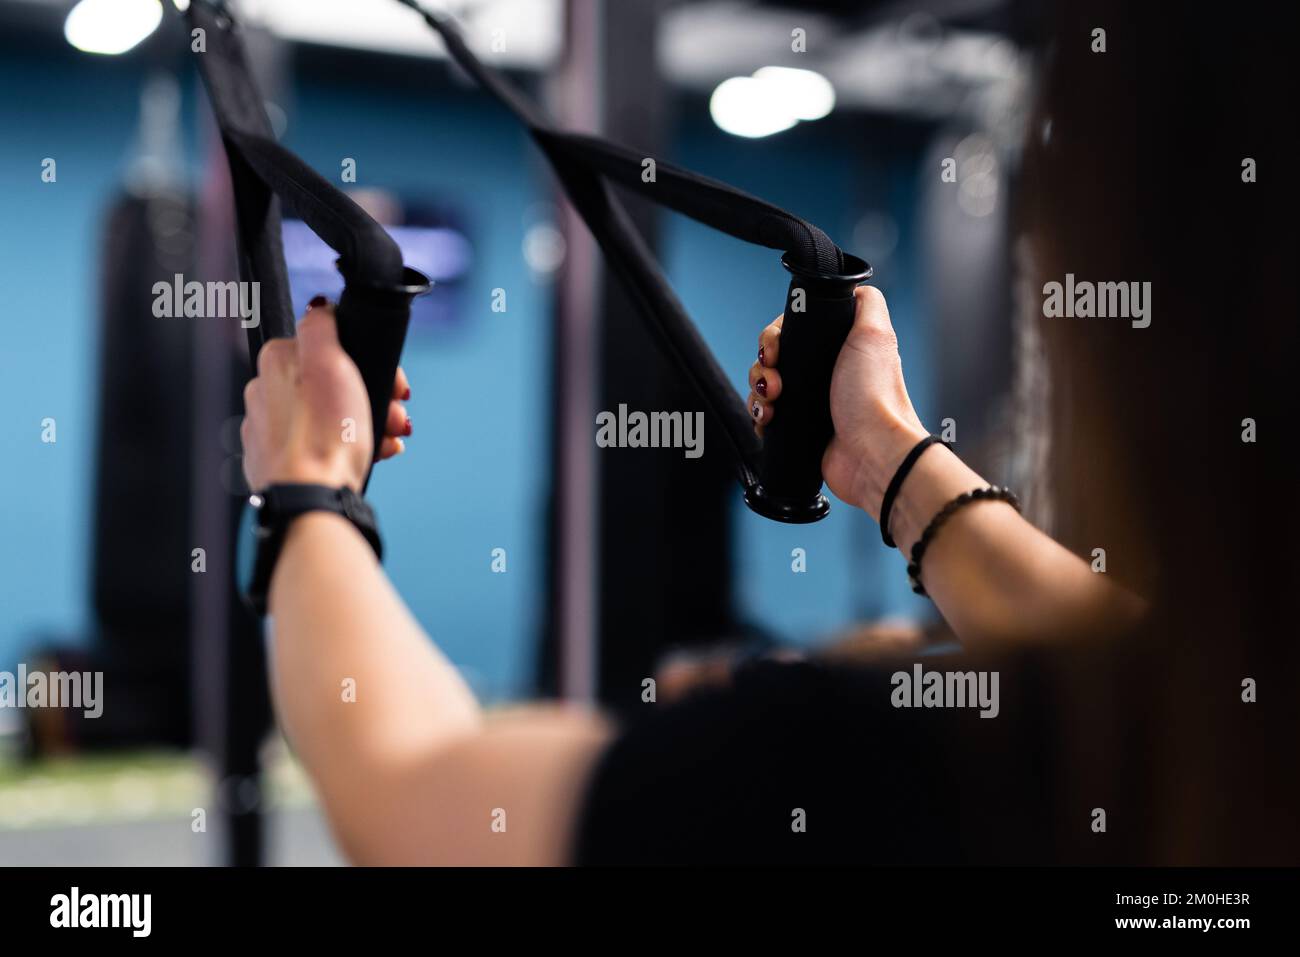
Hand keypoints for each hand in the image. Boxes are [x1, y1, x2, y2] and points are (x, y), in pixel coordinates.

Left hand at [240, 298, 412, 492]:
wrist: (311, 498)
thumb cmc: (324, 435)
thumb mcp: (331, 362)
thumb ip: (322, 325)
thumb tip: (319, 307)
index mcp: (276, 361)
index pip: (329, 346)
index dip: (369, 361)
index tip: (393, 385)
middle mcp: (264, 392)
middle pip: (331, 382)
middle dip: (373, 396)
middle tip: (397, 415)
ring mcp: (270, 431)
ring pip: (329, 415)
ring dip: (368, 422)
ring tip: (389, 440)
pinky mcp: (278, 464)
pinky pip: (321, 446)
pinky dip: (349, 447)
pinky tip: (370, 455)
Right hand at [746, 285, 927, 517]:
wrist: (873, 453)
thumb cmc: (876, 397)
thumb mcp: (876, 333)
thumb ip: (866, 302)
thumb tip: (852, 283)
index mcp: (838, 350)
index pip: (791, 331)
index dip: (775, 336)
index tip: (774, 348)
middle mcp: (823, 374)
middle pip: (773, 358)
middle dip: (763, 366)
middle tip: (774, 379)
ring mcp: (810, 403)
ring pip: (765, 387)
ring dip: (758, 392)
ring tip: (771, 403)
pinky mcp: (799, 430)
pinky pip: (764, 418)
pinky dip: (759, 416)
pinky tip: (767, 420)